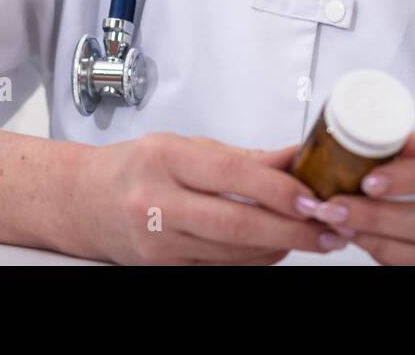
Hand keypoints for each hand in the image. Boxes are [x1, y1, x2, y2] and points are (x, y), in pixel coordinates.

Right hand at [61, 132, 341, 264]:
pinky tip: (278, 247)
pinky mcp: (162, 270)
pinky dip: (256, 259)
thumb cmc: (138, 167)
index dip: (277, 188)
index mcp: (165, 158)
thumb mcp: (187, 145)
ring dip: (281, 246)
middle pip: (236, 222)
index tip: (314, 196)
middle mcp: (157, 202)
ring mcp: (158, 242)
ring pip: (234, 251)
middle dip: (292, 228)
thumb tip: (297, 155)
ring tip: (316, 236)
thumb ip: (244, 156)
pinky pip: (222, 269)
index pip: (231, 174)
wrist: (84, 202)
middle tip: (330, 228)